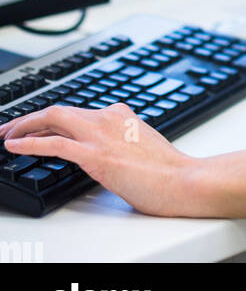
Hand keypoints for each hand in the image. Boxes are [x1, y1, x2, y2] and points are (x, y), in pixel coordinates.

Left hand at [0, 104, 205, 217]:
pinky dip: (30, 141)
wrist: (183, 180)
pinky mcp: (96, 154)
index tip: (37, 127)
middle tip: (10, 128)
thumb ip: (121, 142)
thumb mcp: (141, 146)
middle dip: (30, 118)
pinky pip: (54, 143)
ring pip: (53, 118)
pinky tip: (14, 145)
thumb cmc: (167, 172)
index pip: (77, 112)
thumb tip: (106, 153)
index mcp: (120, 115)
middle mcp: (109, 118)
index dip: (51, 119)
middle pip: (60, 110)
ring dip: (24, 125)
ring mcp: (101, 134)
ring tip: (6, 134)